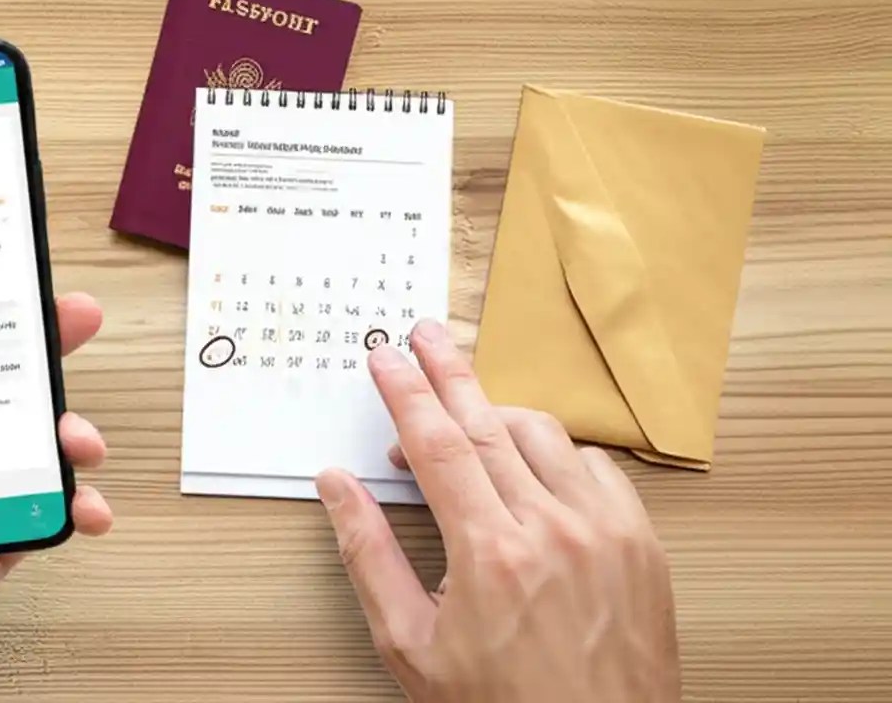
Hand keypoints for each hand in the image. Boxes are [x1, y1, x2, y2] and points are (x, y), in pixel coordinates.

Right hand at [315, 319, 680, 702]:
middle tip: (425, 334)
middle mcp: (554, 528)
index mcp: (490, 552)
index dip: (405, 392)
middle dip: (448, 372)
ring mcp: (606, 531)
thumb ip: (369, 555)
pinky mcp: (642, 544)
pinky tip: (534, 463)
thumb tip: (338, 488)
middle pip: (488, 423)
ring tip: (467, 406)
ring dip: (499, 412)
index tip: (385, 358)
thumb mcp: (410, 645)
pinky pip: (597, 468)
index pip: (436, 444)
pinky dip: (558, 453)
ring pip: (545, 436)